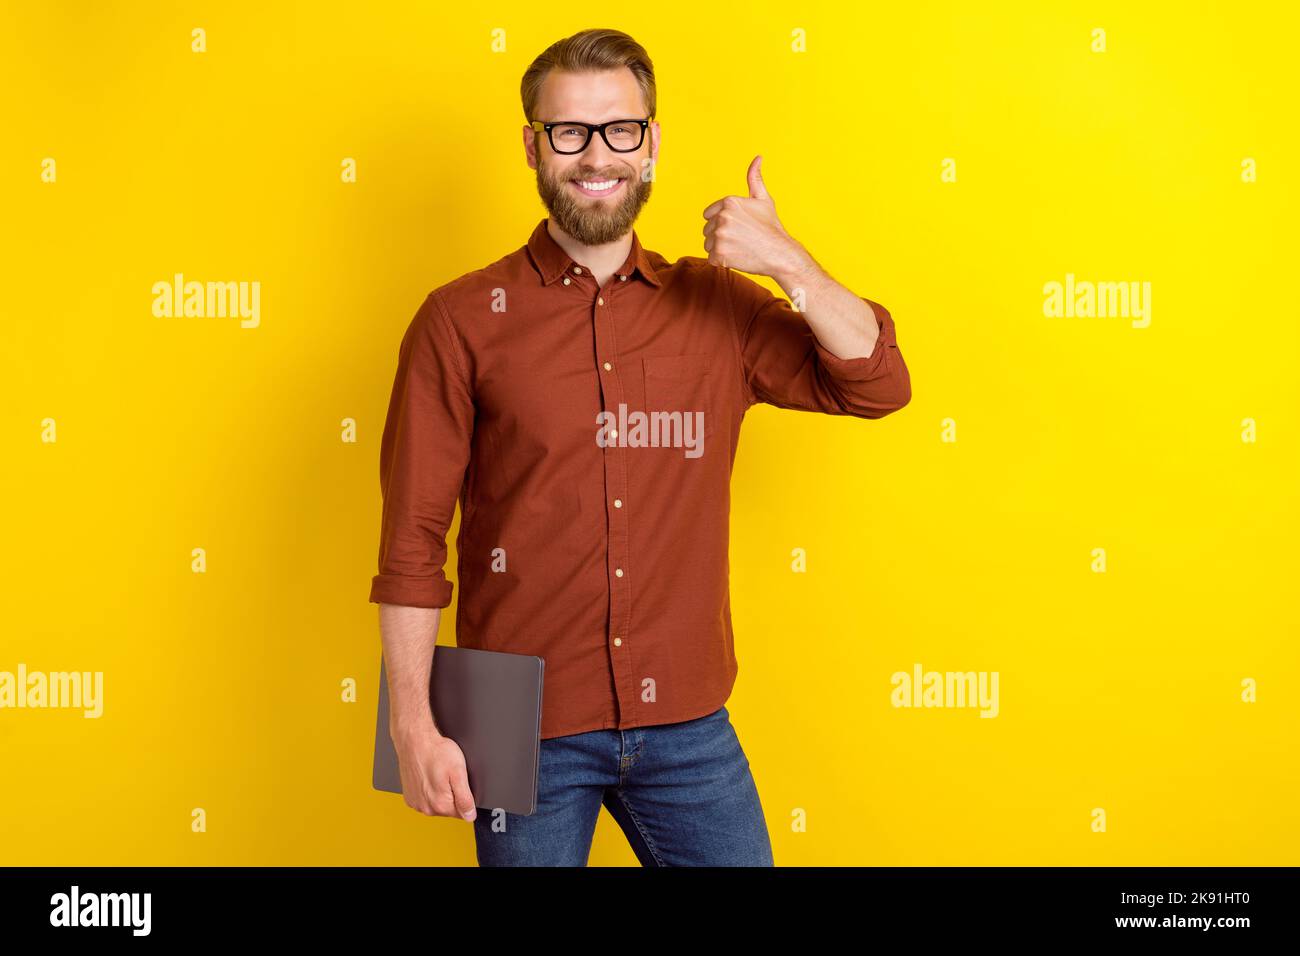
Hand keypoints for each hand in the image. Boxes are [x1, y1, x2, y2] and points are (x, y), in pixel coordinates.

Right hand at [392, 721, 477, 820]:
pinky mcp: (409, 797)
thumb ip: (465, 798)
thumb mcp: (459, 773)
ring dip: (439, 792)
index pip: (462, 813)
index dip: (465, 797)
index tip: (460, 783)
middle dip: (452, 794)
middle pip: (449, 809)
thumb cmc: (436, 752)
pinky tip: (428, 776)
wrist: (415, 740)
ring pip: (436, 804)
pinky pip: (425, 799)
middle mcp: (426, 808)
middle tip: (448, 775)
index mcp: (440, 804)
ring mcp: (416, 803)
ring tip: (437, 774)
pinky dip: (428, 790)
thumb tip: (470, 816)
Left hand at [702, 155, 812, 278]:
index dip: (722, 223)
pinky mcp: (719, 254)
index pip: (708, 214)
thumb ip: (755, 179)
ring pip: (708, 244)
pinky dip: (722, 261)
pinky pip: (711, 259)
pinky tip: (738, 257)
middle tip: (741, 239)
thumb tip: (757, 158)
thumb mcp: (763, 200)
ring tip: (740, 248)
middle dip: (720, 236)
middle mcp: (722, 217)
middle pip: (707, 230)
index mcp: (729, 202)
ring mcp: (720, 236)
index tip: (738, 228)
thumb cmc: (772, 227)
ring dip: (720, 249)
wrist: (780, 253)